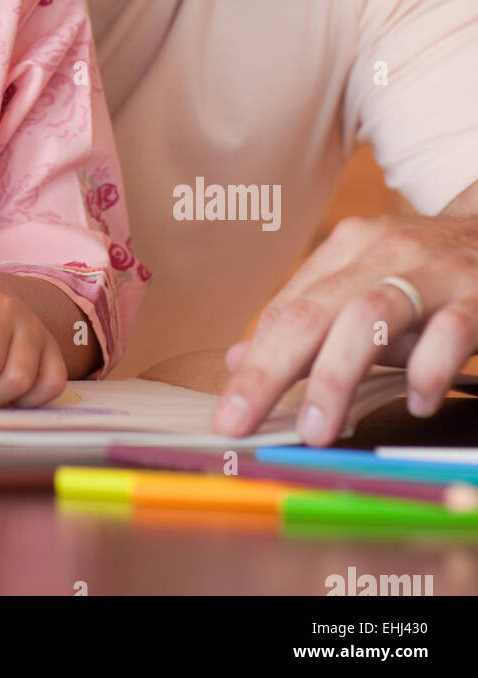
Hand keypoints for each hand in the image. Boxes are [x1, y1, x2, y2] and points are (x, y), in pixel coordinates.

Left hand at [213, 213, 477, 444]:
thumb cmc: (430, 273)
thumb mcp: (368, 286)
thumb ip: (311, 321)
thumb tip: (240, 360)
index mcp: (346, 250)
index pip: (286, 311)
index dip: (252, 365)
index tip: (228, 414)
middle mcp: (381, 252)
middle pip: (312, 313)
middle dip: (271, 371)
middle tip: (245, 421)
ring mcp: (431, 271)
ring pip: (369, 317)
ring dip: (337, 375)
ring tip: (319, 428)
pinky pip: (449, 330)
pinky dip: (429, 368)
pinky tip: (417, 401)